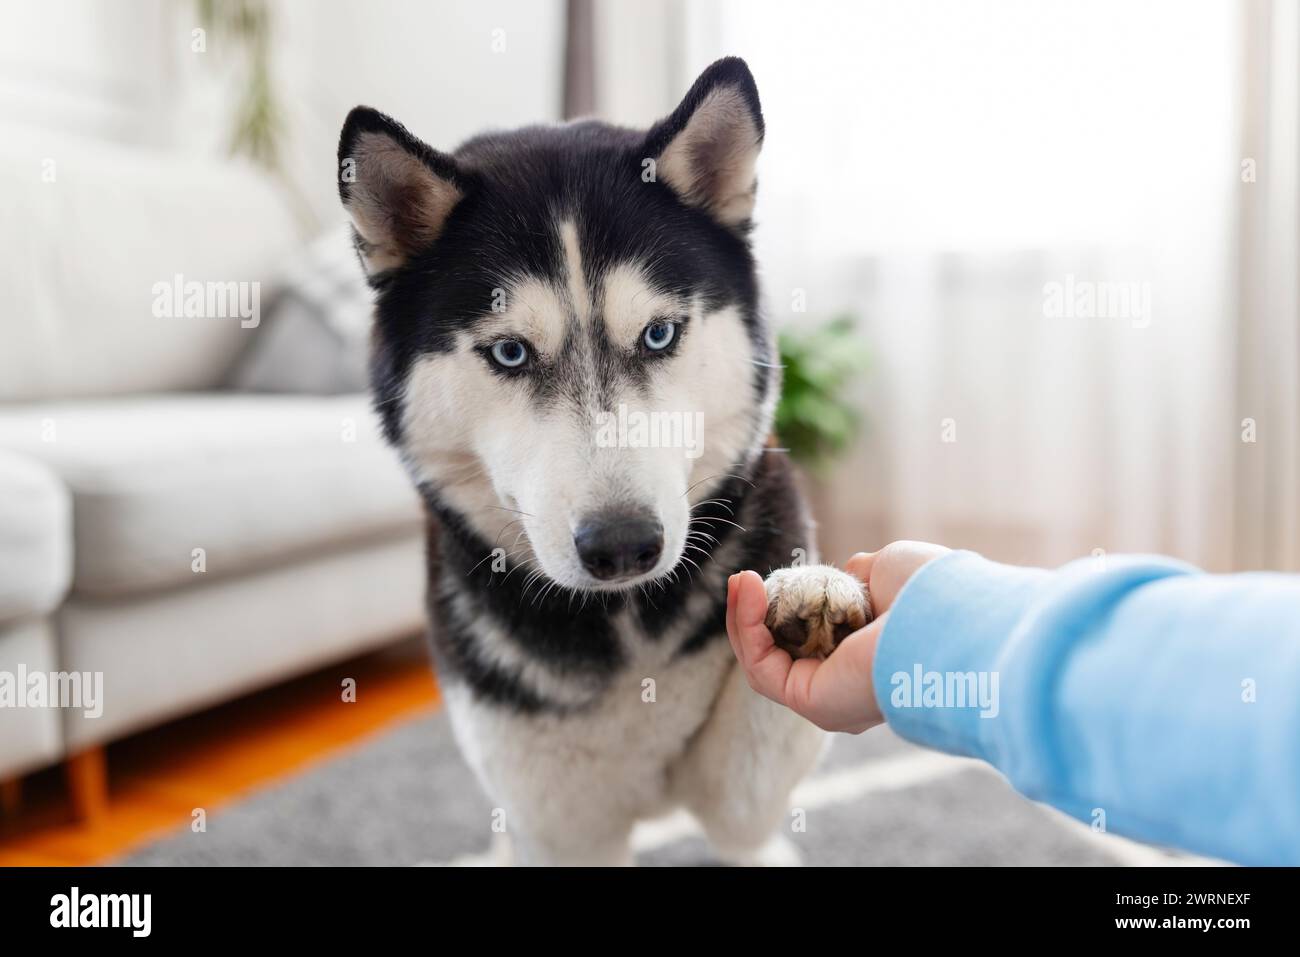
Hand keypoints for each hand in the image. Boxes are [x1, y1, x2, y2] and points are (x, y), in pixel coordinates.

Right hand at [726, 541, 949, 732]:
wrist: (950, 620)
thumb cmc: (932, 593)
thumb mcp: (887, 571)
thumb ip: (858, 576)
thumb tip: (845, 572)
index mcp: (870, 658)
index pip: (812, 639)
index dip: (784, 609)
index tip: (771, 578)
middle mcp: (848, 685)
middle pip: (781, 654)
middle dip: (755, 617)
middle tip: (743, 579)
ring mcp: (828, 698)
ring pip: (765, 662)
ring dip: (744, 620)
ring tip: (740, 581)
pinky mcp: (811, 703)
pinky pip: (763, 667)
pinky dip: (748, 629)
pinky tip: (748, 593)